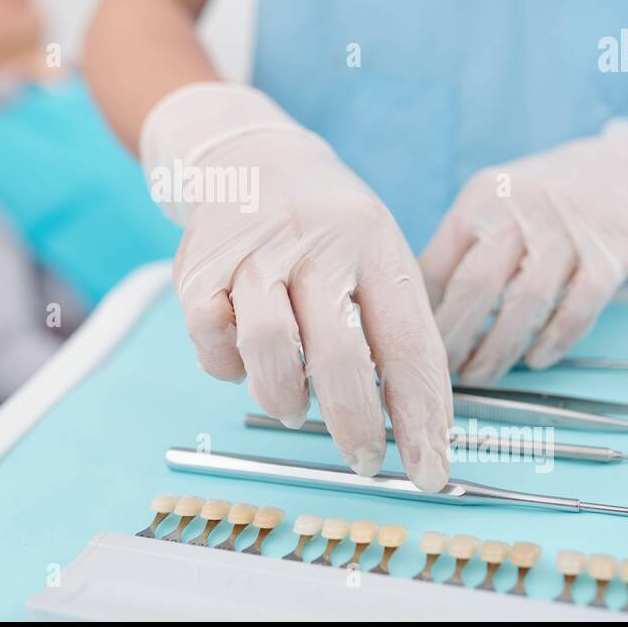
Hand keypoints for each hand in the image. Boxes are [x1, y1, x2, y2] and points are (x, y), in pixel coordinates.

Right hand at [142, 83, 451, 490]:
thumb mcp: (376, 250)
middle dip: (355, 424)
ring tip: (296, 408)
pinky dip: (228, 368)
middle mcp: (316, 243)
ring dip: (286, 398)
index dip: (422, 417)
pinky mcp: (198, 267)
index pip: (409, 343)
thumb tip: (418, 425)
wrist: (247, 156)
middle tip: (364, 458)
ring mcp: (253, 252)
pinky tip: (244, 363)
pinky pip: (212, 339)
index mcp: (374, 243)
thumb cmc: (327, 226)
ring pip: (270, 348)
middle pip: (340, 355)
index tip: (429, 470)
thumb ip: (392, 326)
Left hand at [420, 99, 627, 382]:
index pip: (438, 265)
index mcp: (480, 199)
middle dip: (454, 340)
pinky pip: (575, 309)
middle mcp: (519, 211)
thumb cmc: (544, 200)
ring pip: (524, 304)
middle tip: (443, 373)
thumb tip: (420, 309)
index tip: (412, 346)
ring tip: (481, 374)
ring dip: (498, 349)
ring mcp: (566, 233)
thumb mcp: (495, 202)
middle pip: (475, 286)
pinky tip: (535, 359)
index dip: (423, 315)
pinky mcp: (609, 255)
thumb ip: (461, 247)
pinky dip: (552, 341)